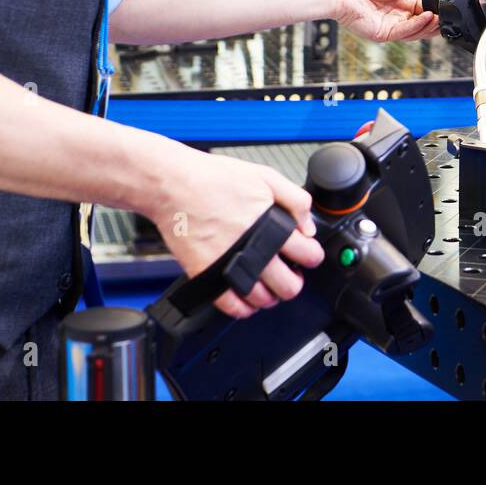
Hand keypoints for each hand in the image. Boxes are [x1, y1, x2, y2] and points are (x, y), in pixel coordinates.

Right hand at [153, 150, 324, 318]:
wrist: (173, 184)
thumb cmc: (214, 178)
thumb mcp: (265, 176)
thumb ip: (295, 200)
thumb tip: (309, 227)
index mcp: (271, 225)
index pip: (308, 256)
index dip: (312, 257)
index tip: (307, 256)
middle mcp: (253, 249)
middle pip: (289, 286)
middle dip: (294, 282)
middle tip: (289, 274)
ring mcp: (228, 264)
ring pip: (262, 300)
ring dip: (269, 296)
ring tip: (266, 284)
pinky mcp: (205, 274)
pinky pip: (231, 306)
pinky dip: (243, 308)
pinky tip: (245, 298)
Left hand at [324, 0, 450, 42]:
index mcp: (405, 0)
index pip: (427, 9)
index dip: (438, 11)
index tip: (450, 8)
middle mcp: (400, 14)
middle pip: (423, 24)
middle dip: (436, 23)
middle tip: (448, 18)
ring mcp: (392, 25)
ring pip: (416, 32)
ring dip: (429, 26)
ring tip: (438, 18)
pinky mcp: (383, 34)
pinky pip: (404, 33)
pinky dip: (416, 27)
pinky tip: (426, 18)